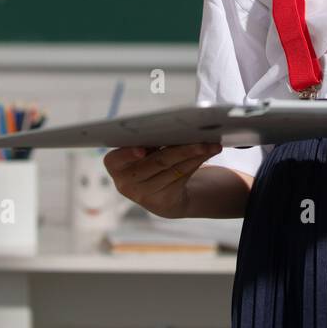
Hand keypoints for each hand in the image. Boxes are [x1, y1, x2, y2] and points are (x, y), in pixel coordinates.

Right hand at [103, 142, 222, 218]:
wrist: (159, 192)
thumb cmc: (149, 160)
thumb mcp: (142, 150)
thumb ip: (148, 141)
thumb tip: (173, 125)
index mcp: (115, 165)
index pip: (117, 159)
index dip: (129, 154)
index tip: (142, 149)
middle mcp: (125, 183)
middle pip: (156, 162)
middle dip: (182, 149)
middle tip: (201, 139)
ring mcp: (143, 195)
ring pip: (174, 170)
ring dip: (195, 155)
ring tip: (211, 145)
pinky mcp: (162, 202)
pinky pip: (182, 178)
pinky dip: (196, 163)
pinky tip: (208, 153)